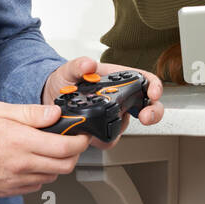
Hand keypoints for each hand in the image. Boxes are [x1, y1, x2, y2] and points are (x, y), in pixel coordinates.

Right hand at [0, 101, 89, 196]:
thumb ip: (31, 113)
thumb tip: (55, 114)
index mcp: (21, 142)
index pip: (66, 148)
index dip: (80, 141)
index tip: (82, 135)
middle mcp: (21, 165)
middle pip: (65, 166)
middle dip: (73, 154)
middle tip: (69, 142)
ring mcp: (14, 182)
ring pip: (51, 177)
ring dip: (56, 165)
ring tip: (46, 150)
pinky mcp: (7, 192)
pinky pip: (34, 186)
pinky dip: (40, 175)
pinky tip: (30, 162)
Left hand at [42, 56, 164, 149]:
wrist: (50, 97)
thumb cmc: (65, 80)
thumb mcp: (70, 69)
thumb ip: (79, 65)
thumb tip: (88, 65)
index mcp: (118, 80)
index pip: (145, 81)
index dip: (154, 87)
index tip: (153, 93)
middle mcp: (120, 99)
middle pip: (148, 107)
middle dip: (152, 113)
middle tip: (146, 117)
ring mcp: (113, 116)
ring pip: (127, 126)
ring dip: (119, 127)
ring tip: (101, 123)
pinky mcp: (102, 131)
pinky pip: (109, 139)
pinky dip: (102, 138)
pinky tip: (90, 133)